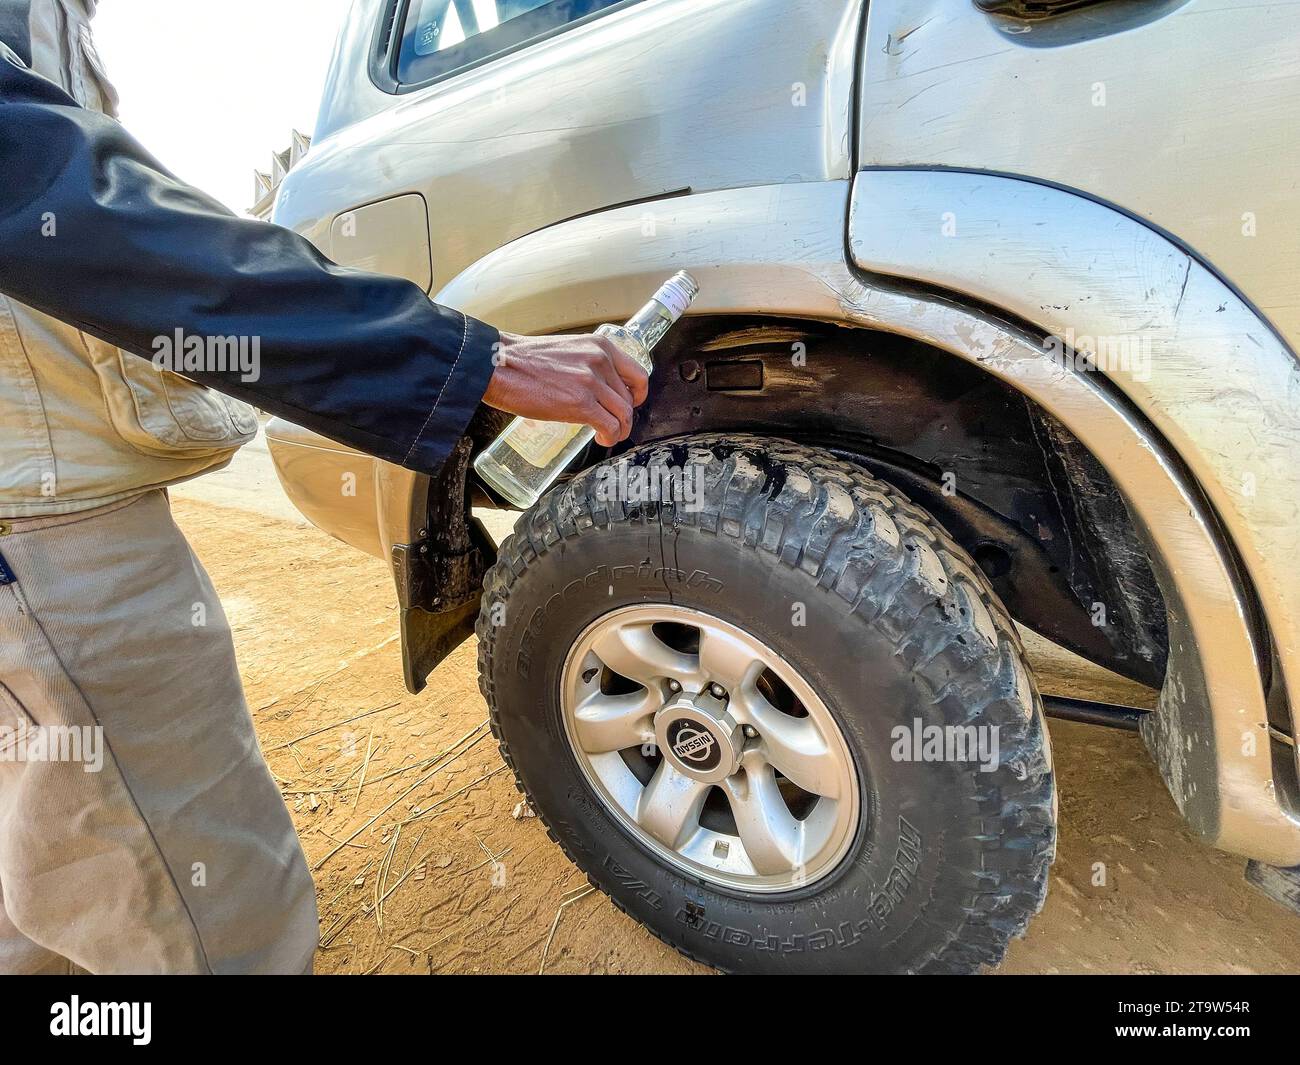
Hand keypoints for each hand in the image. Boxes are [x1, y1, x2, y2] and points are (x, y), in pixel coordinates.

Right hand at [483, 331, 649, 446]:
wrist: (499, 366)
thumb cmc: (524, 361)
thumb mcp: (568, 351)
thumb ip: (587, 364)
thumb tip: (597, 387)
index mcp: (599, 346)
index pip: (637, 374)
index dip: (638, 394)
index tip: (632, 403)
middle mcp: (600, 361)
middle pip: (629, 399)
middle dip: (624, 417)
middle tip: (613, 425)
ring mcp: (591, 383)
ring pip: (623, 415)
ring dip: (619, 430)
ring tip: (608, 435)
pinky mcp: (581, 404)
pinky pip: (609, 426)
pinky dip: (610, 437)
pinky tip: (601, 438)